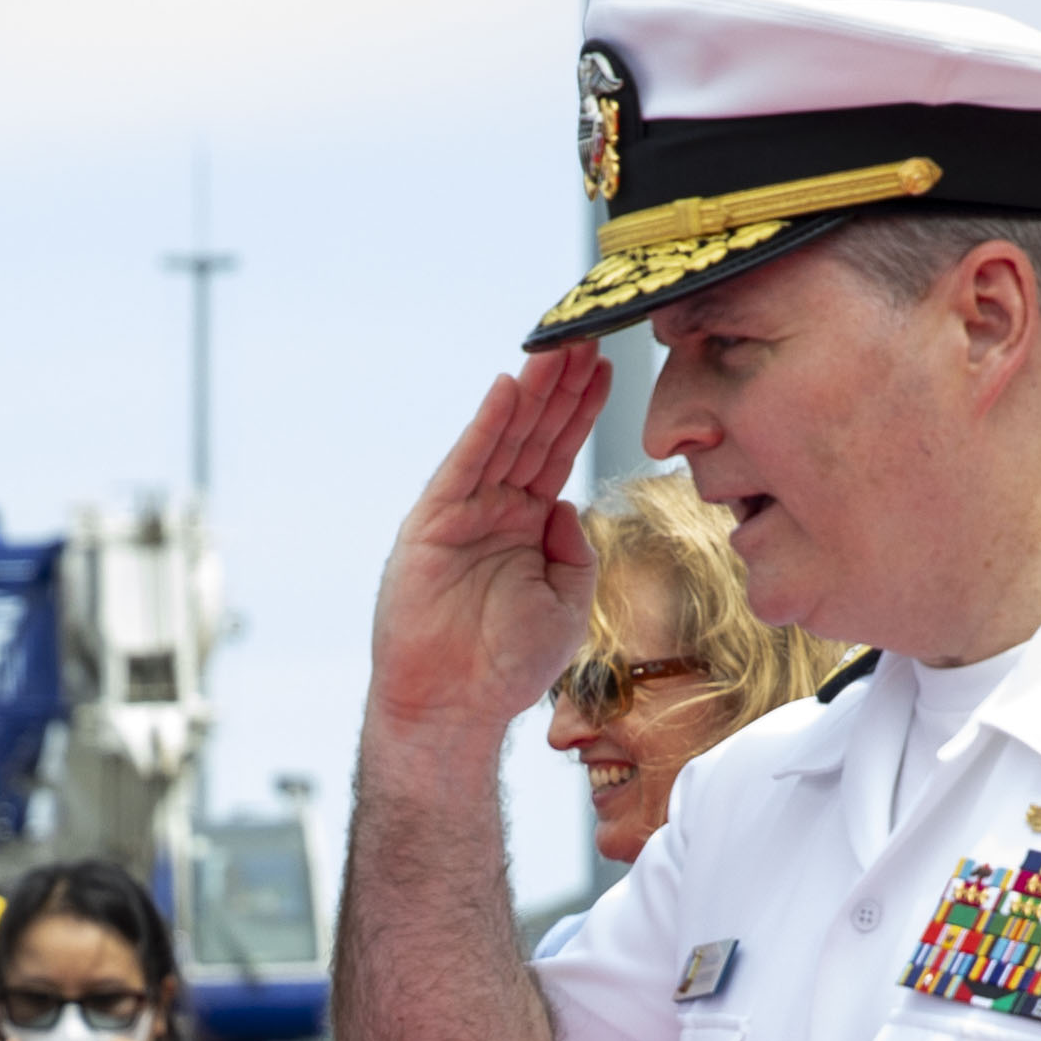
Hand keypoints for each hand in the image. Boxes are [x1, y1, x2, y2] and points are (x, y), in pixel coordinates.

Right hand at [365, 343, 613, 738]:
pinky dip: (487, 425)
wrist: (454, 706)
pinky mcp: (433, 522)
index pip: (560, 454)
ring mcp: (463, 513)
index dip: (582, 411)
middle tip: (588, 334)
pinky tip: (509, 388)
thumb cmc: (508, 665)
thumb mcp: (568, 604)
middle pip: (535, 433)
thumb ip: (576, 552)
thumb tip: (567, 505)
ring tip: (559, 347)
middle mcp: (496, 511)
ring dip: (532, 391)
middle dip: (561, 385)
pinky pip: (466, 463)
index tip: (607, 367)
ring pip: (504, 438)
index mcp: (528, 527)